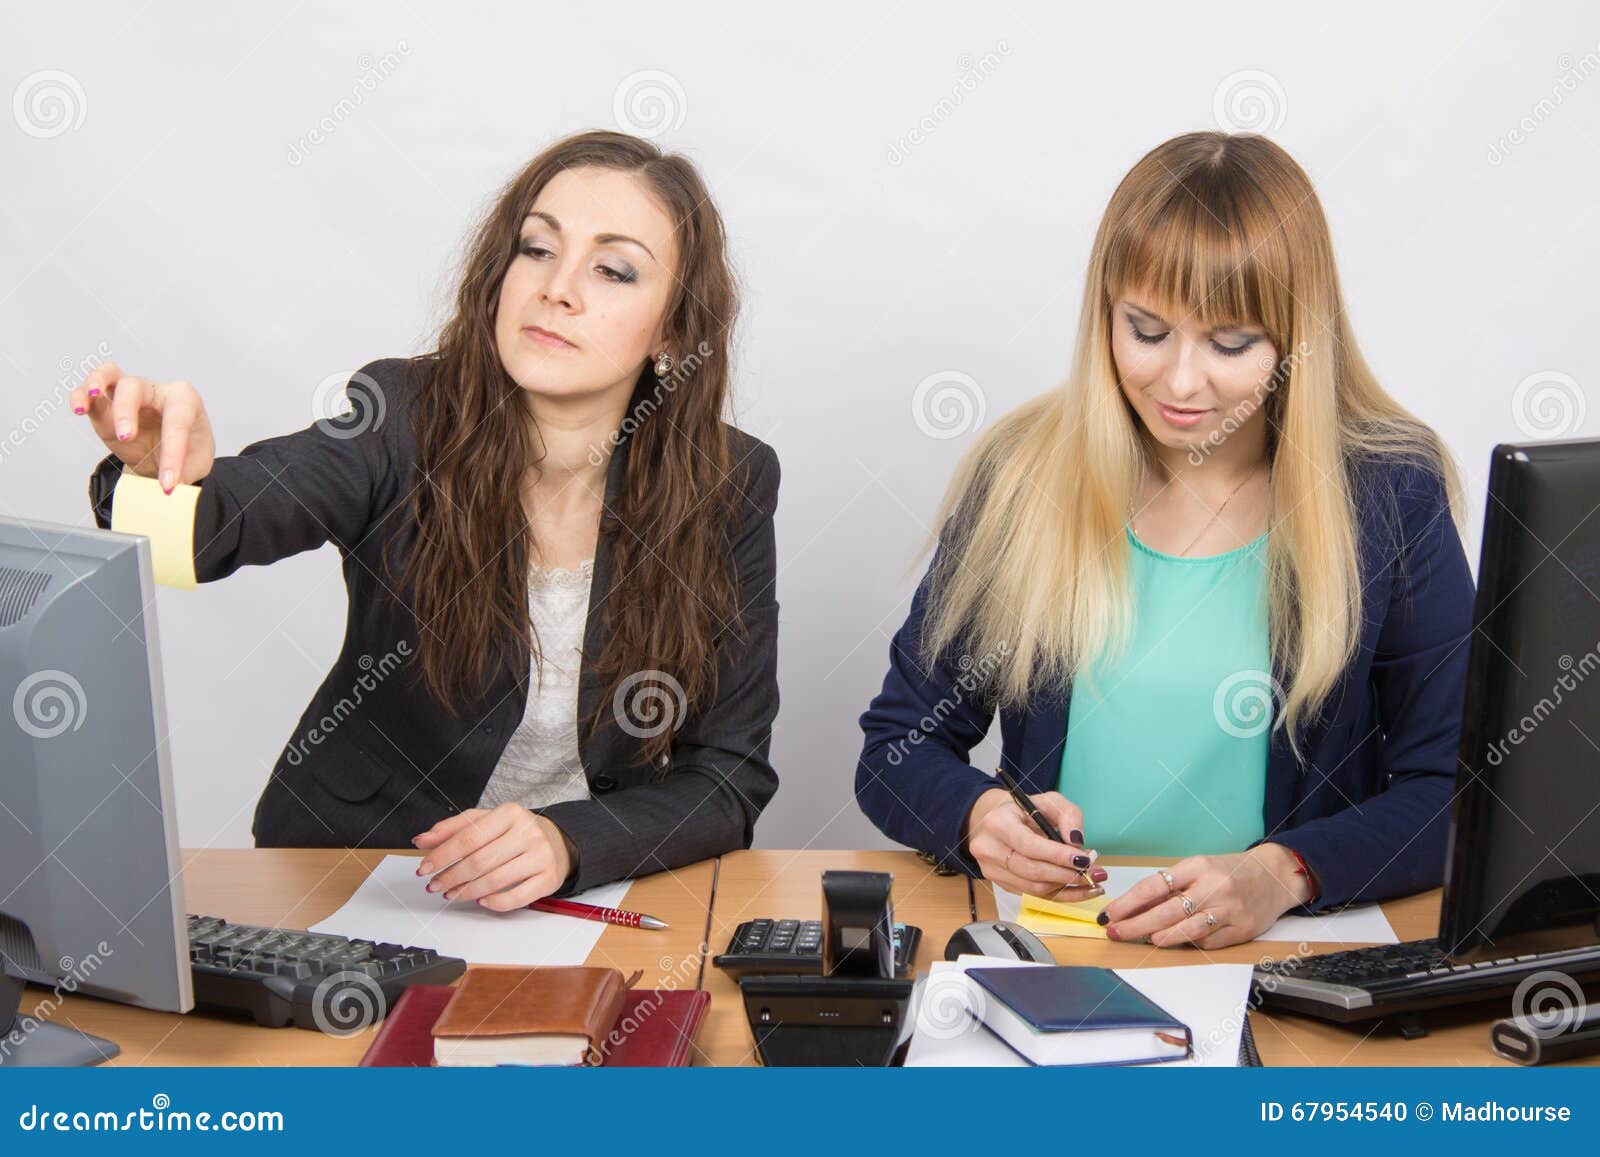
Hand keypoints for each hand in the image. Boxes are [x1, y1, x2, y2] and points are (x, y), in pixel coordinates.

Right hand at [71, 362, 214, 492]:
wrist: (171, 453)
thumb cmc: (188, 450)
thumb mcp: (197, 464)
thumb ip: (184, 473)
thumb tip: (166, 487)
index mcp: (185, 400)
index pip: (177, 421)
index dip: (172, 454)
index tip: (168, 483)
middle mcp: (155, 391)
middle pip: (136, 386)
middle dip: (127, 411)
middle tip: (126, 437)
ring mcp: (128, 395)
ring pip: (109, 374)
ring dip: (97, 383)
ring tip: (91, 399)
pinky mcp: (105, 407)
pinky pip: (88, 391)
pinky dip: (80, 396)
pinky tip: (79, 409)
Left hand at [411, 802, 574, 909]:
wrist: (556, 841)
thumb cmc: (514, 832)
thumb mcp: (485, 822)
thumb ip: (452, 829)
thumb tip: (422, 840)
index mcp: (510, 813)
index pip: (469, 837)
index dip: (442, 855)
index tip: (425, 868)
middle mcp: (528, 832)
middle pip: (479, 860)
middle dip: (451, 876)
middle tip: (435, 885)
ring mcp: (541, 856)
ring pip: (495, 880)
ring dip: (466, 891)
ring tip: (451, 894)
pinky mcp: (549, 879)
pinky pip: (516, 898)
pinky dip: (494, 902)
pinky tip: (480, 900)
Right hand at [962, 787, 1106, 899]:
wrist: (997, 821)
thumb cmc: (1024, 810)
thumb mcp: (1048, 801)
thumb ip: (1068, 815)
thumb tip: (1077, 842)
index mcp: (997, 823)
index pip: (1028, 845)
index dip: (1057, 855)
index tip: (1083, 859)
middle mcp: (989, 848)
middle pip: (1031, 870)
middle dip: (1065, 874)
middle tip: (1092, 872)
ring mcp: (992, 870)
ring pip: (1033, 887)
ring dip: (1065, 887)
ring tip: (1090, 880)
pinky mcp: (1001, 884)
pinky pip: (1034, 895)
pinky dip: (1059, 894)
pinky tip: (1079, 890)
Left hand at [1100, 845, 1311, 948]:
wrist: (1274, 876)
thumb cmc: (1229, 872)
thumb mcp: (1199, 868)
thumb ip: (1172, 886)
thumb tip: (1134, 908)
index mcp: (1197, 866)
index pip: (1154, 886)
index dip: (1128, 903)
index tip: (1110, 915)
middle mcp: (1214, 887)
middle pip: (1166, 912)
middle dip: (1136, 926)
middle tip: (1116, 933)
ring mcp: (1229, 910)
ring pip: (1186, 931)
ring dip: (1160, 938)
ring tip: (1145, 939)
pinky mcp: (1241, 930)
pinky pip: (1207, 943)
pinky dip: (1189, 944)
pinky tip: (1179, 941)